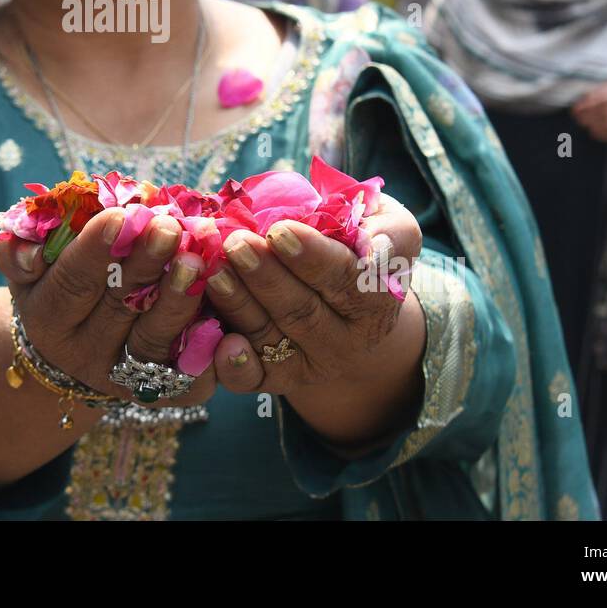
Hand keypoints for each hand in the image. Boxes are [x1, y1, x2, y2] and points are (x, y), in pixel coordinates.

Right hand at [0, 209, 215, 406]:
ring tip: (199, 258)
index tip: (121, 215)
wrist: (79, 342)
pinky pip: (190, 377)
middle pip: (119, 309)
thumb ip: (19, 252)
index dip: (94, 251)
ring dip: (179, 300)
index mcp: (50, 322)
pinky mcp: (167, 393)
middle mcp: (86, 356)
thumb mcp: (30, 269)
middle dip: (146, 265)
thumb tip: (26, 249)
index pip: (71, 284)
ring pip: (156, 341)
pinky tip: (225, 309)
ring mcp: (128, 379)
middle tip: (170, 226)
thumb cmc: (57, 284)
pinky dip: (210, 349)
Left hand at [205, 192, 423, 395]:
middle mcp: (347, 341)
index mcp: (377, 301)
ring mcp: (310, 362)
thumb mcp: (390, 228)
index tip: (281, 230)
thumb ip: (391, 234)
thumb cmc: (361, 245)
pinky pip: (256, 379)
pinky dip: (237, 366)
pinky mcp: (278, 378)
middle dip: (267, 277)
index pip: (348, 280)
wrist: (347, 299)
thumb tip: (375, 246)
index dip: (313, 258)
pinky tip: (222, 342)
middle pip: (303, 311)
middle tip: (236, 244)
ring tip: (215, 273)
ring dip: (240, 306)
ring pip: (272, 337)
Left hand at [571, 78, 606, 142]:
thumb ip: (599, 91)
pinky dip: (604, 135)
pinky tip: (595, 134)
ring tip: (587, 127)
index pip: (598, 100)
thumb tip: (582, 100)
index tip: (574, 111)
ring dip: (594, 127)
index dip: (585, 106)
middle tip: (579, 120)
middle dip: (588, 118)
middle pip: (602, 113)